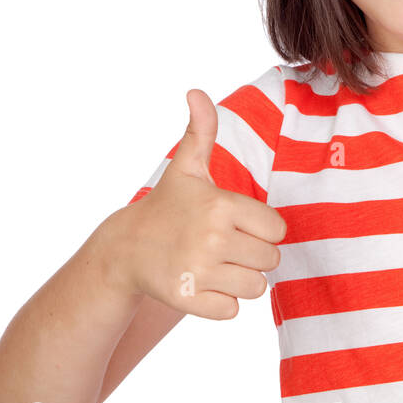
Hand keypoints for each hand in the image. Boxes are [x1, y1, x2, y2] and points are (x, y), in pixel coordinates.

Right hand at [109, 89, 286, 319]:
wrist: (126, 249)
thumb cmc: (168, 206)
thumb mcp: (188, 167)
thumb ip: (202, 130)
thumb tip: (196, 91)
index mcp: (221, 205)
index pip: (277, 229)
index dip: (260, 229)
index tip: (235, 224)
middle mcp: (212, 238)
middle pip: (270, 260)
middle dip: (253, 256)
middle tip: (224, 247)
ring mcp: (199, 271)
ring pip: (256, 288)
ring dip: (240, 281)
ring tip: (215, 265)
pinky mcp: (189, 300)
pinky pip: (233, 311)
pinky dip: (222, 303)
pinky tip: (203, 285)